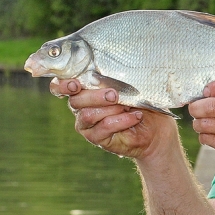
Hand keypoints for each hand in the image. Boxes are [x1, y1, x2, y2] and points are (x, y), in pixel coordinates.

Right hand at [50, 78, 178, 159]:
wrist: (154, 127)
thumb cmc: (139, 101)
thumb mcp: (126, 85)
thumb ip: (111, 79)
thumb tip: (103, 76)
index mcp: (83, 90)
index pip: (60, 87)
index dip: (62, 85)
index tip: (75, 84)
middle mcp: (80, 107)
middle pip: (76, 100)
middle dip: (95, 96)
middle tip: (114, 94)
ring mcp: (86, 124)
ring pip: (87, 115)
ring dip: (110, 109)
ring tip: (127, 106)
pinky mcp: (96, 138)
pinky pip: (104, 127)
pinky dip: (121, 120)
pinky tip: (135, 116)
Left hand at [188, 74, 214, 179]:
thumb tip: (200, 93)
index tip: (207, 91)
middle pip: (214, 106)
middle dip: (197, 107)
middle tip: (194, 109)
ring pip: (206, 123)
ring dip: (198, 123)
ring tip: (201, 124)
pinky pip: (207, 138)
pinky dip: (203, 136)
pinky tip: (209, 136)